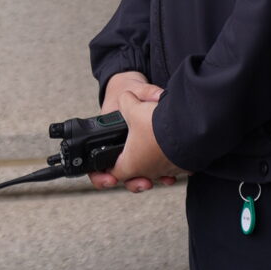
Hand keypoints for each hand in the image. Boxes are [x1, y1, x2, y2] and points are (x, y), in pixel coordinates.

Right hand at [90, 75, 179, 192]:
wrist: (132, 86)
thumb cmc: (126, 87)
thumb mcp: (135, 87)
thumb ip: (146, 92)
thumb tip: (159, 96)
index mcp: (107, 134)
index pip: (97, 163)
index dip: (102, 176)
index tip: (112, 180)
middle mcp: (120, 146)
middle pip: (120, 175)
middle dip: (132, 182)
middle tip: (145, 183)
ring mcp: (133, 151)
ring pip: (137, 175)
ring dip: (149, 180)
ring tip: (164, 179)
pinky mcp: (146, 152)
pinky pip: (151, 169)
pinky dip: (161, 174)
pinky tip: (172, 175)